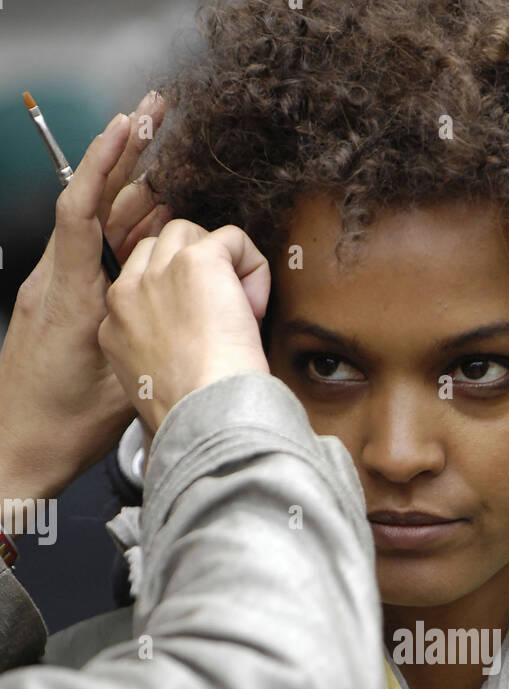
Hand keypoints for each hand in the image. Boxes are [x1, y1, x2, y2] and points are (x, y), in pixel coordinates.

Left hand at [0, 91, 172, 511]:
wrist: (15, 452)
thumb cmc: (58, 428)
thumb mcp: (120, 388)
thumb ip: (148, 339)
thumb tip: (187, 308)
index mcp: (69, 295)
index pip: (80, 209)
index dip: (104, 161)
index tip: (130, 124)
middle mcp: (54, 283)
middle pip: (90, 203)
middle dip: (125, 154)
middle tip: (157, 113)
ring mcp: (55, 292)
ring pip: (95, 228)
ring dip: (128, 190)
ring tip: (164, 155)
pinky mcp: (60, 306)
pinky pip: (94, 254)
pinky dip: (122, 230)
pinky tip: (150, 223)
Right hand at [96, 219, 270, 436]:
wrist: (206, 414)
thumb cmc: (193, 412)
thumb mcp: (155, 382)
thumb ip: (158, 350)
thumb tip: (188, 337)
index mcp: (115, 325)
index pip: (139, 279)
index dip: (176, 293)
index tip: (201, 328)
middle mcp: (129, 294)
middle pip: (160, 246)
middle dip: (195, 267)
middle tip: (223, 316)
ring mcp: (160, 273)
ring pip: (190, 231)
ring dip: (221, 260)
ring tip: (242, 307)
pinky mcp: (197, 262)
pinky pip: (232, 238)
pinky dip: (254, 264)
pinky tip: (256, 306)